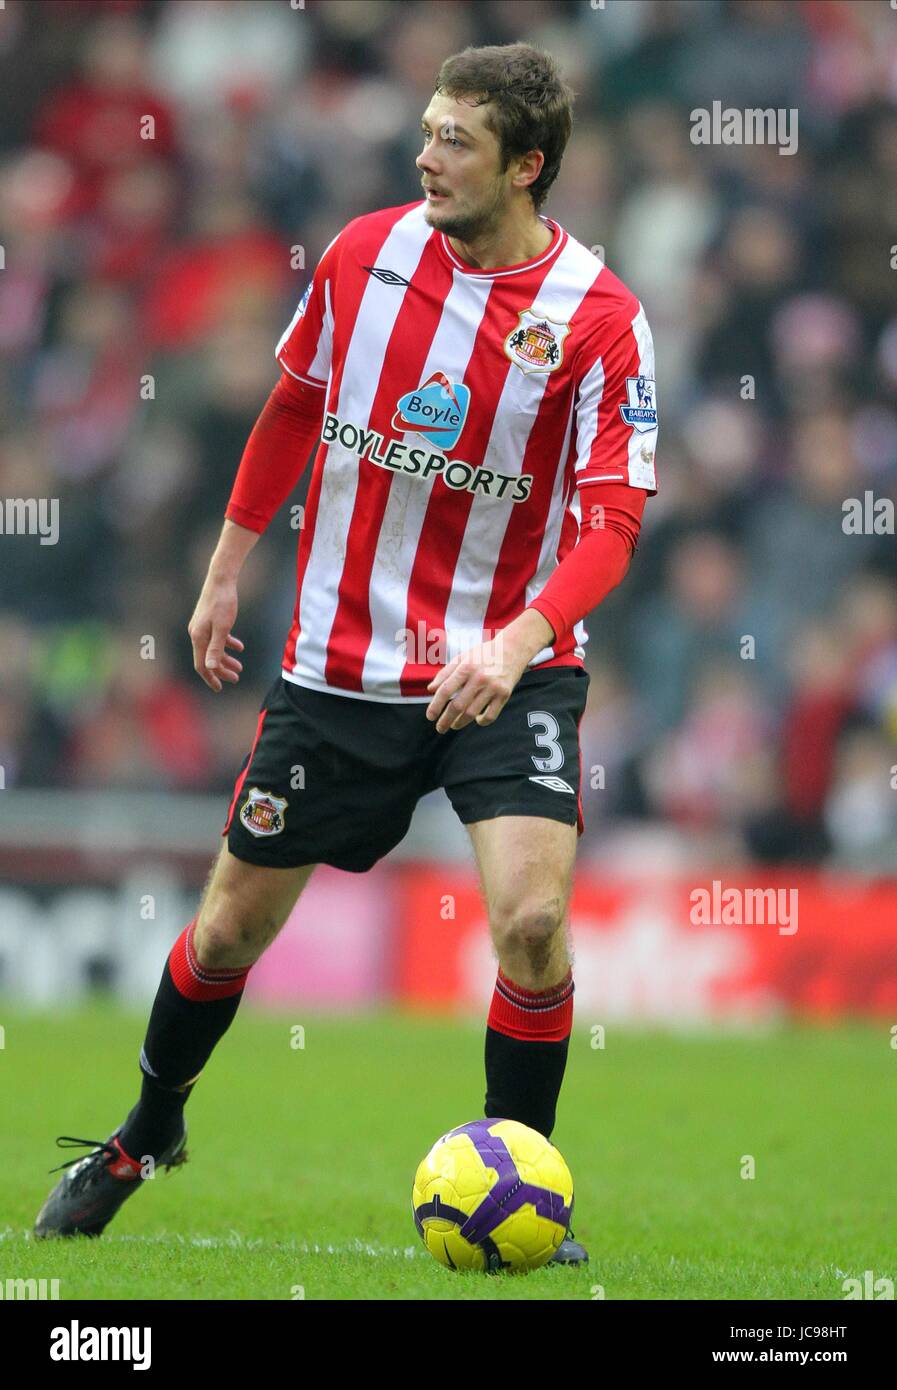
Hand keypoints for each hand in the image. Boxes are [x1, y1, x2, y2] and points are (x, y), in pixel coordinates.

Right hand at [187, 576, 244, 692]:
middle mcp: (197, 633)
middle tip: (236, 678)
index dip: (211, 678)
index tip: (220, 688)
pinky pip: (217, 637)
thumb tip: (210, 668)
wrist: (221, 579)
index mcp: (198, 637)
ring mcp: (202, 627)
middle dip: (221, 671)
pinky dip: (227, 644)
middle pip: (208, 658)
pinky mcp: (209, 620)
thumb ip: (216, 648)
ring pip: (214, 648)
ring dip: (226, 659)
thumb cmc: (223, 603)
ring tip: (240, 666)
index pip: (202, 664)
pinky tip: (239, 648)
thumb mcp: (222, 627)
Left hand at [425, 610, 553, 732]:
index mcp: (466, 667)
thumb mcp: (462, 658)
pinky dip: (481, 721)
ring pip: (472, 713)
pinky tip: (476, 719)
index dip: (435, 705)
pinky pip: (491, 715)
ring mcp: (493, 687)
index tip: (430, 716)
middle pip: (458, 705)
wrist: (512, 649)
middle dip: (446, 720)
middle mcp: (479, 678)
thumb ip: (445, 673)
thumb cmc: (484, 654)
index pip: (446, 690)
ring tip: (454, 725)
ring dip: (460, 723)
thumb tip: (431, 689)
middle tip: (440, 728)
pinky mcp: (504, 694)